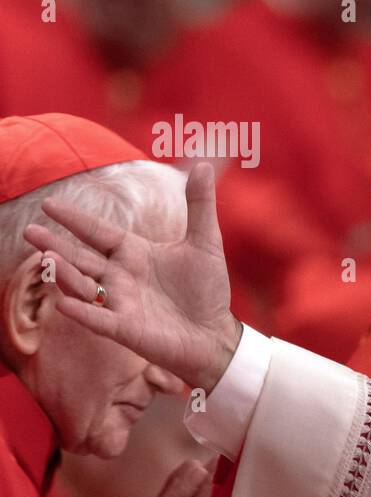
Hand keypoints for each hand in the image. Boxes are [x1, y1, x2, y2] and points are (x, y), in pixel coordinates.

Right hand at [23, 162, 242, 393]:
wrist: (214, 333)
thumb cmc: (207, 289)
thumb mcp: (206, 242)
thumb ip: (200, 206)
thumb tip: (203, 164)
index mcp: (134, 253)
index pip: (98, 233)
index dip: (75, 220)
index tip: (49, 204)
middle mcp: (120, 276)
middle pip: (81, 258)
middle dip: (55, 245)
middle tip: (30, 232)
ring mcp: (120, 303)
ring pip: (84, 287)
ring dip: (65, 275)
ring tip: (48, 259)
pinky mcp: (126, 329)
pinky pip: (99, 320)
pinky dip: (83, 313)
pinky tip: (64, 304)